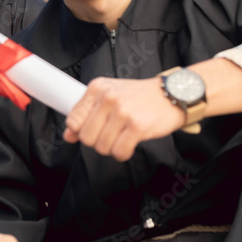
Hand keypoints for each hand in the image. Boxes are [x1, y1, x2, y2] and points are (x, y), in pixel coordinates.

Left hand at [63, 77, 184, 161]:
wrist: (173, 94)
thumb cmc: (139, 97)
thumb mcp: (110, 96)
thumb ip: (87, 114)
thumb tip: (68, 136)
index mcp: (97, 88)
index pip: (73, 119)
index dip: (80, 132)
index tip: (92, 131)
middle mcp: (108, 97)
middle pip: (86, 137)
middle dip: (97, 142)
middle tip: (111, 135)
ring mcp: (123, 111)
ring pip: (102, 147)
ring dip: (112, 148)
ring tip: (122, 138)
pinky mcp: (137, 126)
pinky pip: (119, 151)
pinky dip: (123, 154)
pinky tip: (130, 145)